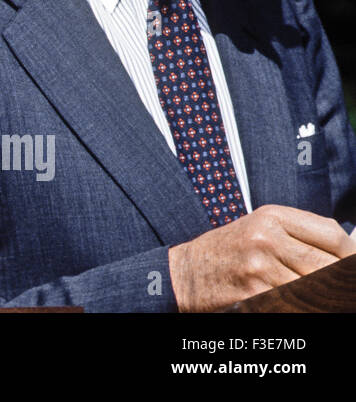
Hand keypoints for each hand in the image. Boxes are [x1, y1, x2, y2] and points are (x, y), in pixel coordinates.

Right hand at [168, 204, 355, 311]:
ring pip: (315, 289)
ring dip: (322, 298)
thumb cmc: (227, 253)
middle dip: (339, 282)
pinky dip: (301, 307)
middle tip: (336, 289)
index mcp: (271, 216)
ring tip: (315, 295)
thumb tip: (347, 254)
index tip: (351, 266)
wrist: (184, 274)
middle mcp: (266, 238)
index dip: (351, 256)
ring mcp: (259, 267)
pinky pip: (295, 305)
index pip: (333, 236)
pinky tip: (295, 303)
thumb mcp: (260, 230)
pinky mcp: (254, 294)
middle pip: (328, 266)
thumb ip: (298, 236)